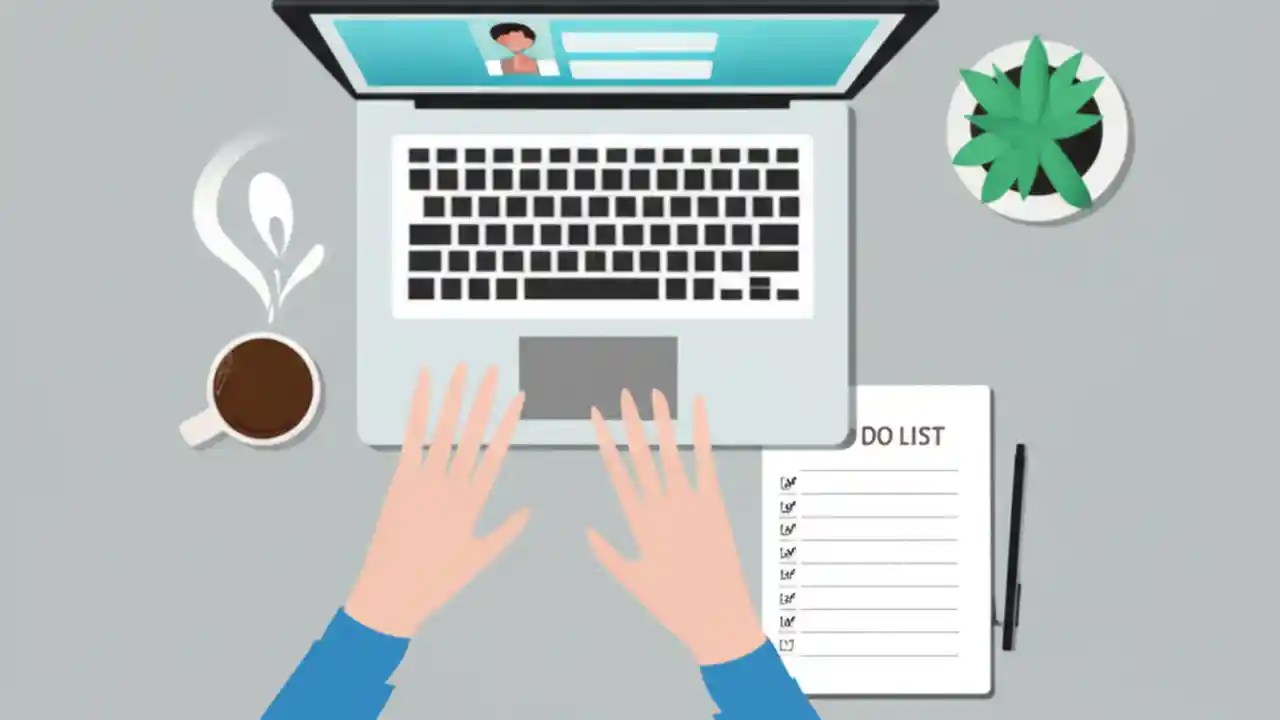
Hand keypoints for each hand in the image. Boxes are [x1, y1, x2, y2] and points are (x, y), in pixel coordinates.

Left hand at [345, 365, 527, 637]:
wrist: (393, 593)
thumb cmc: (437, 581)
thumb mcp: (479, 557)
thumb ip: (506, 531)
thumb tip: (530, 510)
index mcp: (473, 503)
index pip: (496, 453)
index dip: (508, 423)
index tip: (519, 398)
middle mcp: (451, 486)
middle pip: (472, 433)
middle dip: (483, 398)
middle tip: (493, 370)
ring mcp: (424, 481)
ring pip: (444, 429)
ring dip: (453, 396)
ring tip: (462, 368)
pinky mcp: (400, 480)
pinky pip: (412, 437)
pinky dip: (418, 409)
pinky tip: (423, 386)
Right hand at [588, 390, 764, 665]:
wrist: (716, 618)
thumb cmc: (674, 604)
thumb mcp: (634, 581)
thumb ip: (608, 555)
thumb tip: (586, 532)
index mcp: (640, 524)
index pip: (617, 473)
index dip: (606, 442)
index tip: (596, 418)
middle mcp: (662, 508)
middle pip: (641, 457)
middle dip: (630, 424)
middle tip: (621, 394)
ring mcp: (691, 504)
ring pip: (671, 453)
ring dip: (662, 422)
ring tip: (654, 394)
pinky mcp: (716, 505)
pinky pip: (706, 461)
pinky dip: (701, 433)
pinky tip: (698, 408)